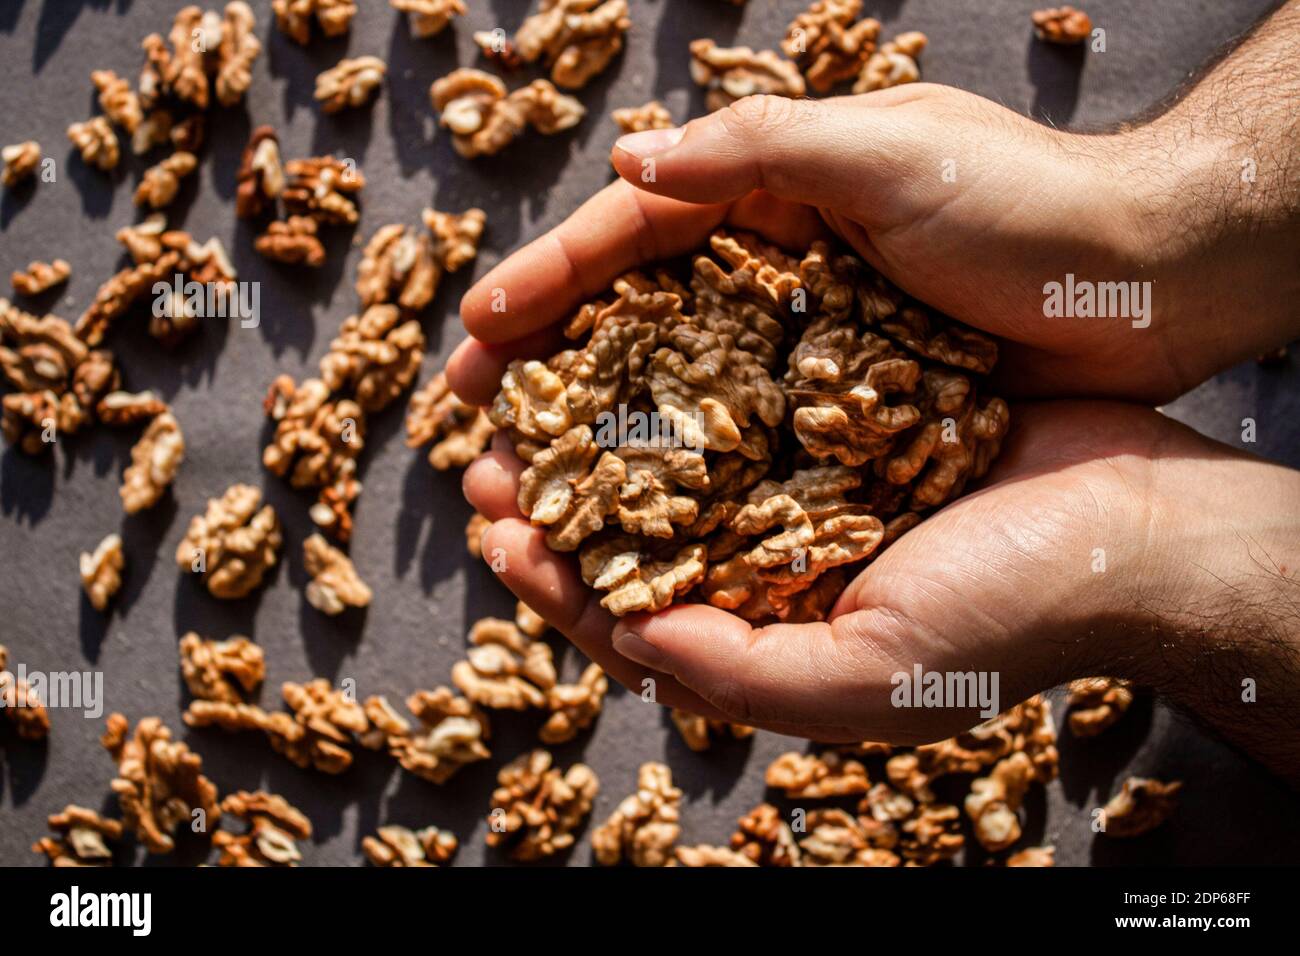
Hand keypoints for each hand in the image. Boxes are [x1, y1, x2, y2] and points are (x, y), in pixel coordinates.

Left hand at [466, 399, 1299, 779]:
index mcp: (776, 637)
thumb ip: (744, 675)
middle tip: (487, 463)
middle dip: (561, 506)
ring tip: (536, 400)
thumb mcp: (868, 679)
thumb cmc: (1012, 618)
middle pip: (643, 539)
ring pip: (683, 465)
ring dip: (607, 436)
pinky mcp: (848, 418)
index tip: (499, 535)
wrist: (1138, 522)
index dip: (560, 584)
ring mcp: (814, 489)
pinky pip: (748, 401)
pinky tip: (638, 348)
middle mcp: (783, 566)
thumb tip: (634, 647)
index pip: (638, 622)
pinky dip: (688, 382)